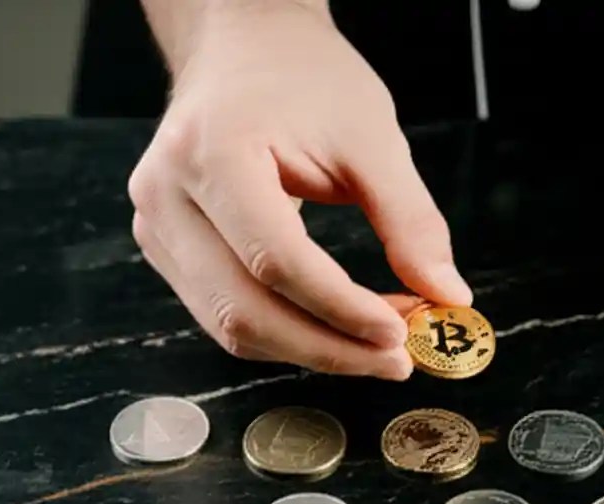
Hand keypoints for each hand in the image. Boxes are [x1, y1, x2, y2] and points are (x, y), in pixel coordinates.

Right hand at [128, 1, 470, 378]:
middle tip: (397, 359)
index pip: (277, 260)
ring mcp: (156, 226)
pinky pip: (223, 314)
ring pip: (230, 327)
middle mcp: (166, 196)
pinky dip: (284, 334)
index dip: (342, 309)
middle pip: (245, 310)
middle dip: (329, 348)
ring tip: (377, 345)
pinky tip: (336, 328)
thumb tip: (447, 295)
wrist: (243, 44)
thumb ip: (409, 220)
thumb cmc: (303, 77)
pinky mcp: (165, 247)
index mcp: (213, 153)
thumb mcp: (372, 138)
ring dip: (310, 349)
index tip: (401, 332)